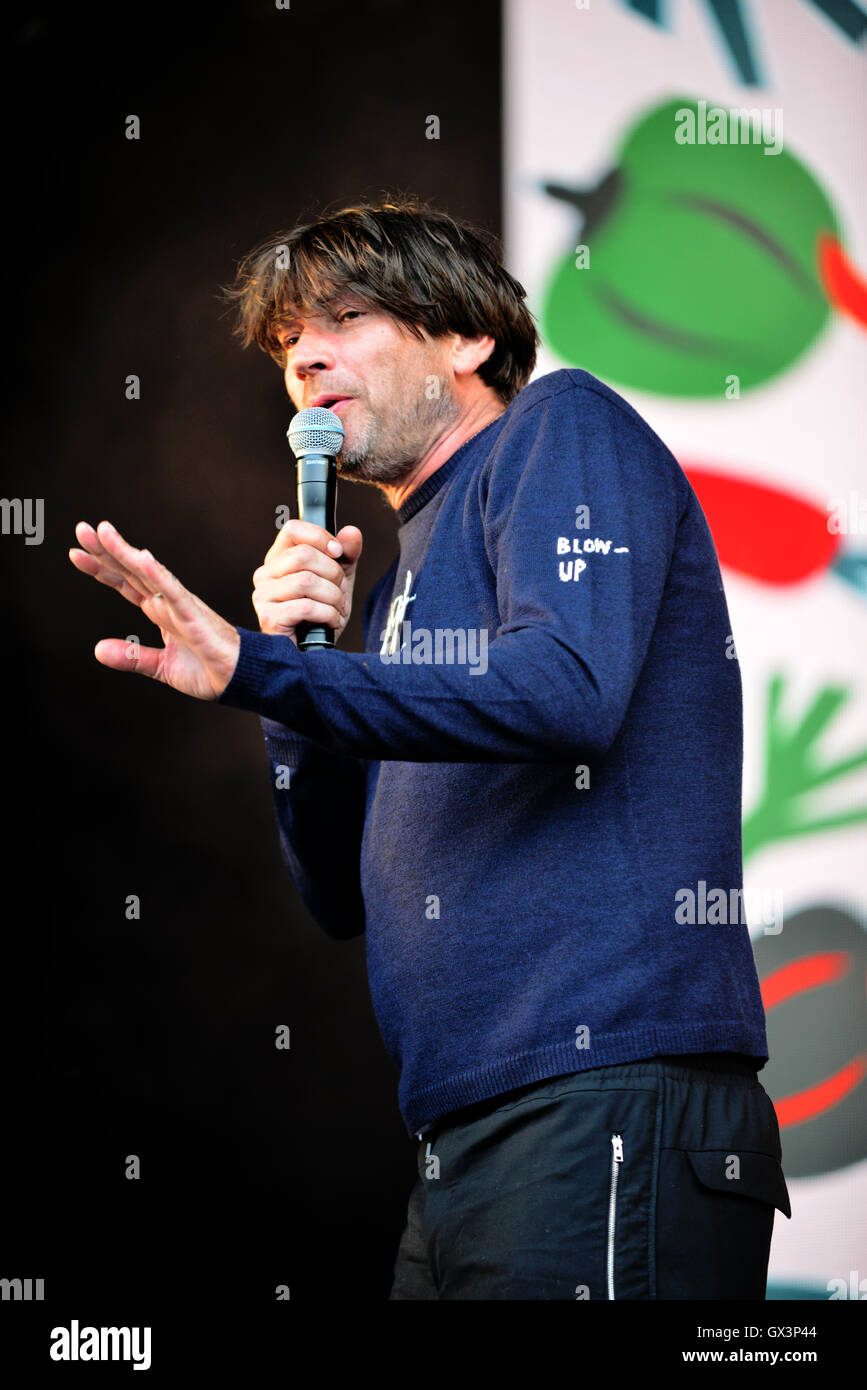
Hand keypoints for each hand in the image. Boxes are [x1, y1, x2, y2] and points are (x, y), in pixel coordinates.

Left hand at [69, 520, 240, 699]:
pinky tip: (144, 558)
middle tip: (81, 529)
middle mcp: (167, 602)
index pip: (124, 583)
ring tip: (103, 532)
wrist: (242, 679)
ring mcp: (181, 606)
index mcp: (159, 610)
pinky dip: (160, 575)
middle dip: (105, 550)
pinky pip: (175, 592)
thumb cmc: (211, 669)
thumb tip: (98, 650)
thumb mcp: (161, 667)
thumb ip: (132, 657)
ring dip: (126, 552)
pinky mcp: (195, 616)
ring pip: (148, 573)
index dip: (100, 568)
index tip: (75, 553)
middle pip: (130, 571)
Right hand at [252, 520, 362, 645]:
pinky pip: (305, 606)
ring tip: (338, 609)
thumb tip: (352, 532)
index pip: (293, 529)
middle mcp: (265, 575)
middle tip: (341, 591)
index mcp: (278, 559)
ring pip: (306, 581)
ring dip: (333, 597)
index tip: (338, 553)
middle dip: (334, 574)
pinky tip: (331, 622)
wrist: (315, 653)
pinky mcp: (269, 618)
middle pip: (303, 555)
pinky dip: (327, 614)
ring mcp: (263, 596)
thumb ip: (346, 555)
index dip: (320, 537)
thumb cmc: (322, 615)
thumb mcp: (339, 579)